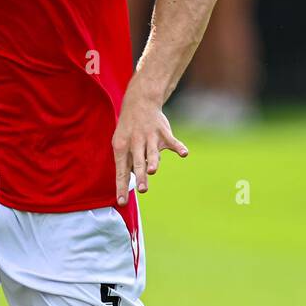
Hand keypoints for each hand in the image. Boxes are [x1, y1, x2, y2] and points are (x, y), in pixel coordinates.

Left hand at [112, 82, 187, 205]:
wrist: (140, 102)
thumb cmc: (129, 129)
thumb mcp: (121, 143)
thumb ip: (128, 161)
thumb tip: (132, 179)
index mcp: (122, 148)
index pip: (121, 171)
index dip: (121, 187)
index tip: (121, 202)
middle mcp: (135, 143)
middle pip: (137, 163)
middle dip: (140, 176)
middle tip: (142, 190)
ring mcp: (150, 137)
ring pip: (152, 152)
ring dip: (153, 161)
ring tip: (152, 171)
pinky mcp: (163, 132)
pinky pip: (172, 141)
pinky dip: (179, 147)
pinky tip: (184, 153)